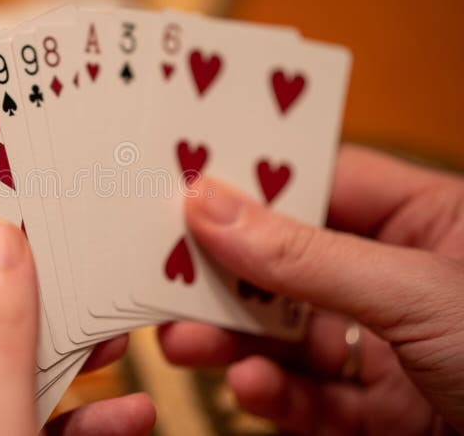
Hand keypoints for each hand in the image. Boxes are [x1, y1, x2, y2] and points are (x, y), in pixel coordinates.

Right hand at [158, 145, 463, 434]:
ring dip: (233, 340)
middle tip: (166, 272)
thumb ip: (309, 257)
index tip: (185, 188)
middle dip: (225, 273)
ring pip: (289, 335)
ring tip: (185, 340)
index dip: (251, 184)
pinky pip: (313, 398)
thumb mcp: (415, 292)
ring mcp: (390, 347)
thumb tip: (213, 209)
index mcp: (428, 220)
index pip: (321, 183)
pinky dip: (275, 393)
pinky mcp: (383, 411)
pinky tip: (249, 385)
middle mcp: (400, 278)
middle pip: (289, 264)